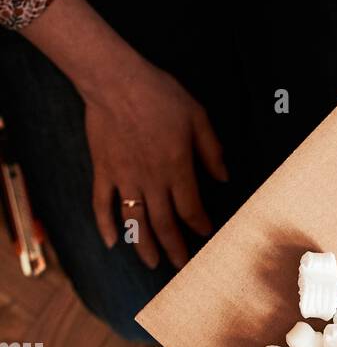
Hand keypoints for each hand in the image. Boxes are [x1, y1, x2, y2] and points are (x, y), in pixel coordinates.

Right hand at [85, 59, 227, 269]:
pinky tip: (111, 243)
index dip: (200, 225)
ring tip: (152, 263)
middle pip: (164, 225)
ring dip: (144, 246)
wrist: (114, 79)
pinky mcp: (103, 171)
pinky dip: (104, 226)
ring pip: (135, 222)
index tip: (206, 233)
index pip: (191, 209)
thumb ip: (211, 150)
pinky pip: (101, 204)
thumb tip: (224, 177)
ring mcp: (124, 178)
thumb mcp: (197, 116)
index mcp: (177, 168)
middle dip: (175, 249)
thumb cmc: (159, 94)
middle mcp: (151, 180)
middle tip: (182, 267)